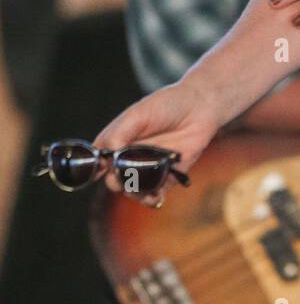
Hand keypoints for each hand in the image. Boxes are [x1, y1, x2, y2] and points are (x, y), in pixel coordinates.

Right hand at [93, 78, 219, 194]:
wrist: (200, 107)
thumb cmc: (166, 105)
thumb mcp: (138, 114)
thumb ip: (120, 133)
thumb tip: (107, 156)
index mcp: (117, 141)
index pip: (97, 160)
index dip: (94, 168)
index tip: (100, 168)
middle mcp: (130, 157)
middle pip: (114, 178)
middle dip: (116, 181)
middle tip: (125, 174)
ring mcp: (148, 167)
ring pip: (133, 190)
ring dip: (134, 193)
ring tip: (141, 190)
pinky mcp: (167, 175)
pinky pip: (155, 193)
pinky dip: (152, 199)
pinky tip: (155, 197)